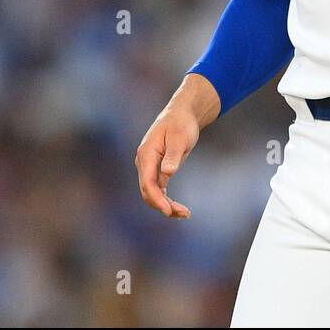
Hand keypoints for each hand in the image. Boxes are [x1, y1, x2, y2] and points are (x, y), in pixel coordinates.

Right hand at [134, 73, 220, 218]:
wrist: (181, 115)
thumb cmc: (180, 124)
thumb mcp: (179, 138)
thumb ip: (173, 155)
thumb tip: (167, 173)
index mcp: (146, 154)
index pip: (147, 182)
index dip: (157, 199)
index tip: (169, 211)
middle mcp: (144, 162)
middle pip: (148, 191)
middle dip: (163, 205)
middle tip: (184, 214)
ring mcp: (149, 167)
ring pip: (152, 193)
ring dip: (166, 205)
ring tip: (185, 214)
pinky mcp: (156, 170)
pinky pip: (158, 189)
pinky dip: (167, 200)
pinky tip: (179, 209)